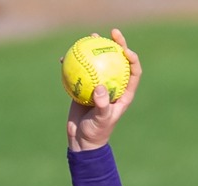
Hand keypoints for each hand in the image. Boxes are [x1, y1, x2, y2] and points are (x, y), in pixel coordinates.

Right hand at [66, 29, 140, 151]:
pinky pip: (79, 71)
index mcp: (124, 93)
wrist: (82, 140)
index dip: (132, 59)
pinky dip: (72, 63)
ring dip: (95, 48)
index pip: (133, 72)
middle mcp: (113, 86)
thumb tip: (100, 87)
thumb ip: (102, 105)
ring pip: (99, 62)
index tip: (125, 50)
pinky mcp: (84, 87)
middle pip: (118, 61)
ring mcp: (98, 85)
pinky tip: (64, 56)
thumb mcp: (101, 120)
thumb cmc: (96, 132)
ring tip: (90, 36)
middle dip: (117, 45)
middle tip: (111, 33)